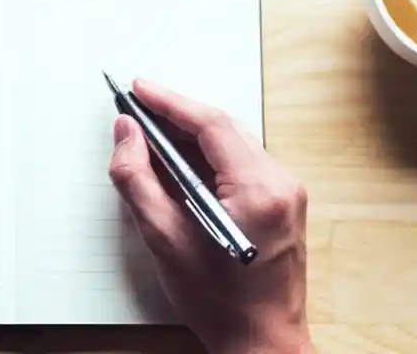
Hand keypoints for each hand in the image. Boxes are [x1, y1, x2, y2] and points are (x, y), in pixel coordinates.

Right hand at [108, 79, 310, 353]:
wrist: (263, 343)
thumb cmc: (220, 304)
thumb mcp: (164, 240)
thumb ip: (138, 179)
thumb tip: (127, 135)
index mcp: (258, 190)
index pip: (211, 125)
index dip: (170, 102)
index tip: (139, 89)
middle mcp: (281, 184)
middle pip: (224, 129)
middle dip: (178, 115)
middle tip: (138, 109)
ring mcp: (288, 193)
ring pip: (234, 144)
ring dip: (193, 136)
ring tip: (153, 135)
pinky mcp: (285, 203)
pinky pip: (244, 163)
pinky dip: (210, 157)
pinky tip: (182, 165)